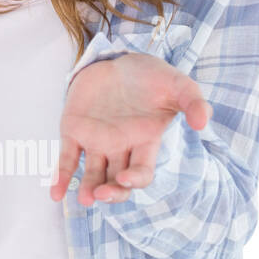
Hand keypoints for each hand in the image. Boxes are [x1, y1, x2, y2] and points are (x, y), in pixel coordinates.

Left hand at [50, 52, 211, 206]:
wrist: (121, 58)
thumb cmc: (152, 76)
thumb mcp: (178, 85)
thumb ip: (193, 102)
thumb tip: (203, 122)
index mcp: (145, 142)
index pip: (141, 172)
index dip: (134, 180)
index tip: (125, 178)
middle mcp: (120, 147)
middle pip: (116, 182)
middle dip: (111, 192)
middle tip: (101, 194)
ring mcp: (96, 141)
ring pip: (92, 174)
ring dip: (87, 189)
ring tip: (85, 199)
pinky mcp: (74, 130)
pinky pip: (66, 158)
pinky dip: (61, 176)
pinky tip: (55, 194)